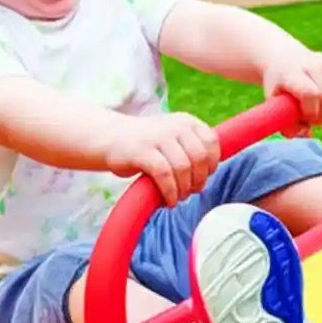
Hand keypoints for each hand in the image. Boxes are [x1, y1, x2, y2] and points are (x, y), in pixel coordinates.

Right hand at [105, 113, 220, 205]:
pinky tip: (168, 200)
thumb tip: (209, 174)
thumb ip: (191, 150)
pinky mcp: (142, 151)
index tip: (202, 177)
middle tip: (190, 192)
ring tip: (177, 198)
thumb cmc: (146, 146)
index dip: (211, 165)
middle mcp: (175, 126)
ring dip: (183, 189)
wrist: (109, 138)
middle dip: (198, 180)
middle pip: (200, 158)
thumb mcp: (173, 139)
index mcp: (186, 121)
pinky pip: (164, 175)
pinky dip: (170, 192)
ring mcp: (158, 137)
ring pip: (183, 168)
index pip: (211, 143)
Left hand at [262, 51, 321, 136]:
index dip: (312, 112)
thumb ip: (286, 122)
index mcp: (292, 74)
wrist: (284, 58)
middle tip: (318, 121)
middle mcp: (311, 65)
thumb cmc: (279, 85)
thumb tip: (305, 133)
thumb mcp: (274, 103)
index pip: (310, 94)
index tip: (307, 119)